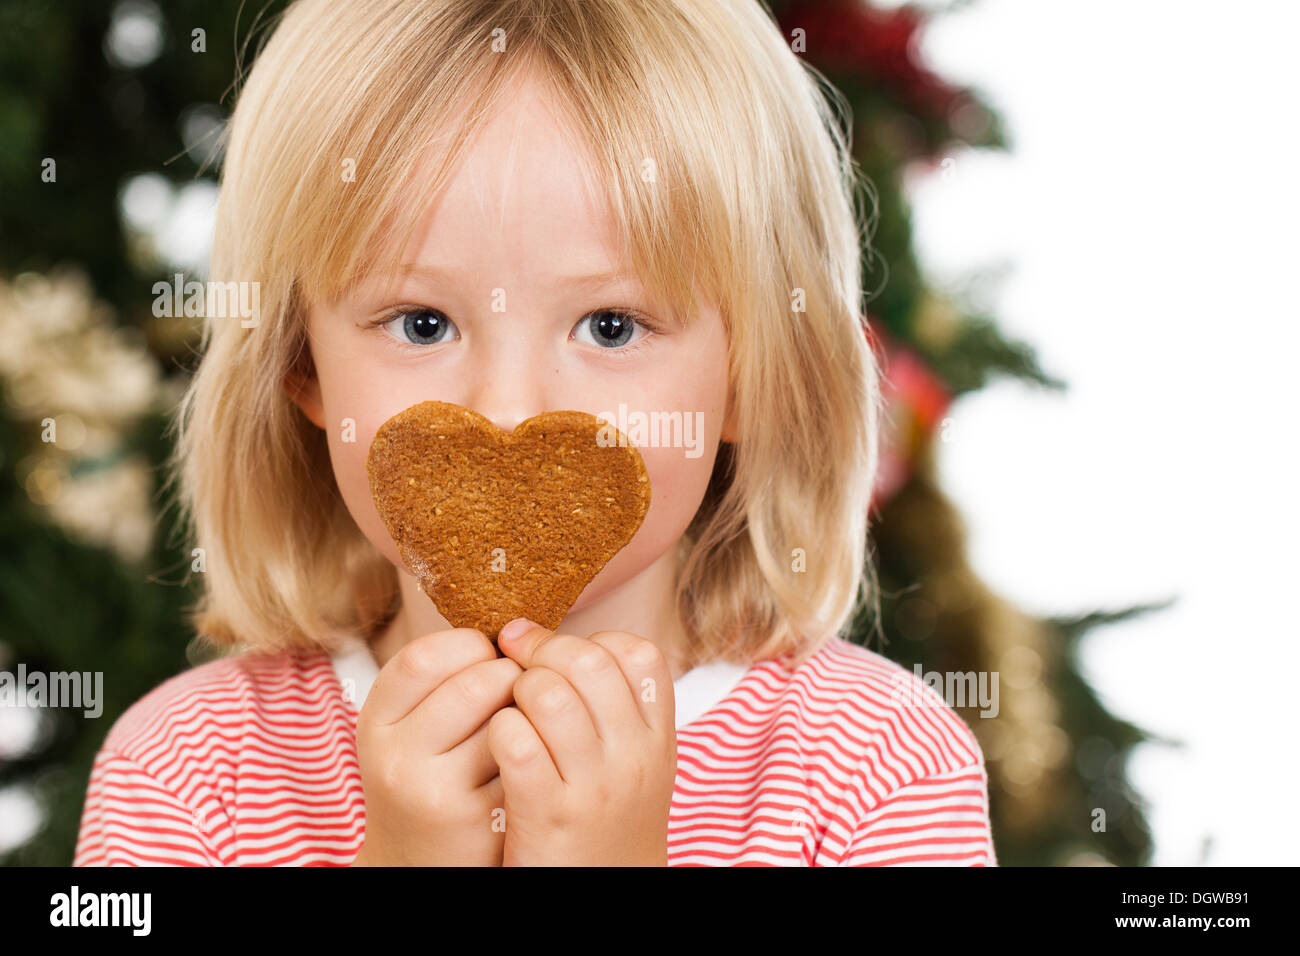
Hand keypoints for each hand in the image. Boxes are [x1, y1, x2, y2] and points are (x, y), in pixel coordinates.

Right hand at [350, 627, 520, 865]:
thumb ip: (441, 679)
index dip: (466, 644)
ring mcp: (433, 791)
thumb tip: (511, 625)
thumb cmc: (426, 773)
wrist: (416, 861)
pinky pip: (524, 758)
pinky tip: (526, 758)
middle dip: (508, 674)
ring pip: (506, 721)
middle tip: (515, 686)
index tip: (484, 654)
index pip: (424, 656)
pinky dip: (535, 749)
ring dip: (527, 709)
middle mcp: (395, 757)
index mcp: (376, 721)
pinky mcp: (475, 818)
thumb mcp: (408, 726)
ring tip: (523, 717)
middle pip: (474, 684)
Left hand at [486, 619, 675, 865]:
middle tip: (515, 658)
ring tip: (509, 706)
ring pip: (549, 695)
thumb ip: (615, 712)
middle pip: (588, 662)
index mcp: (658, 740)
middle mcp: (634, 758)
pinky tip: (499, 743)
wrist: (606, 900)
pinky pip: (516, 742)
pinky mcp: (549, 814)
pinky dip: (500, 730)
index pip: (639, 655)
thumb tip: (561, 644)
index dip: (592, 642)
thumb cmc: (607, 825)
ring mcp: (594, 787)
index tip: (559, 654)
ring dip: (516, 689)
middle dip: (542, 651)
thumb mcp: (635, 768)